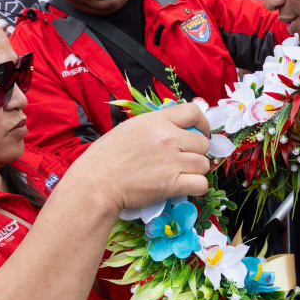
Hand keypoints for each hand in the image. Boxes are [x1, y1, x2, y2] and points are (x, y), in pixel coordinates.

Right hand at [71, 103, 210, 213]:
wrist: (96, 183)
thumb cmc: (104, 158)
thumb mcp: (128, 129)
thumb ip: (153, 127)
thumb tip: (173, 130)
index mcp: (156, 121)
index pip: (193, 111)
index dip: (202, 124)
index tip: (199, 133)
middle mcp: (168, 137)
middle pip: (203, 142)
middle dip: (197, 153)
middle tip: (185, 161)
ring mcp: (172, 160)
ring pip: (204, 164)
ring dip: (195, 172)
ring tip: (180, 176)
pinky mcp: (173, 183)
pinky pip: (201, 184)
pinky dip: (196, 188)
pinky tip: (184, 188)